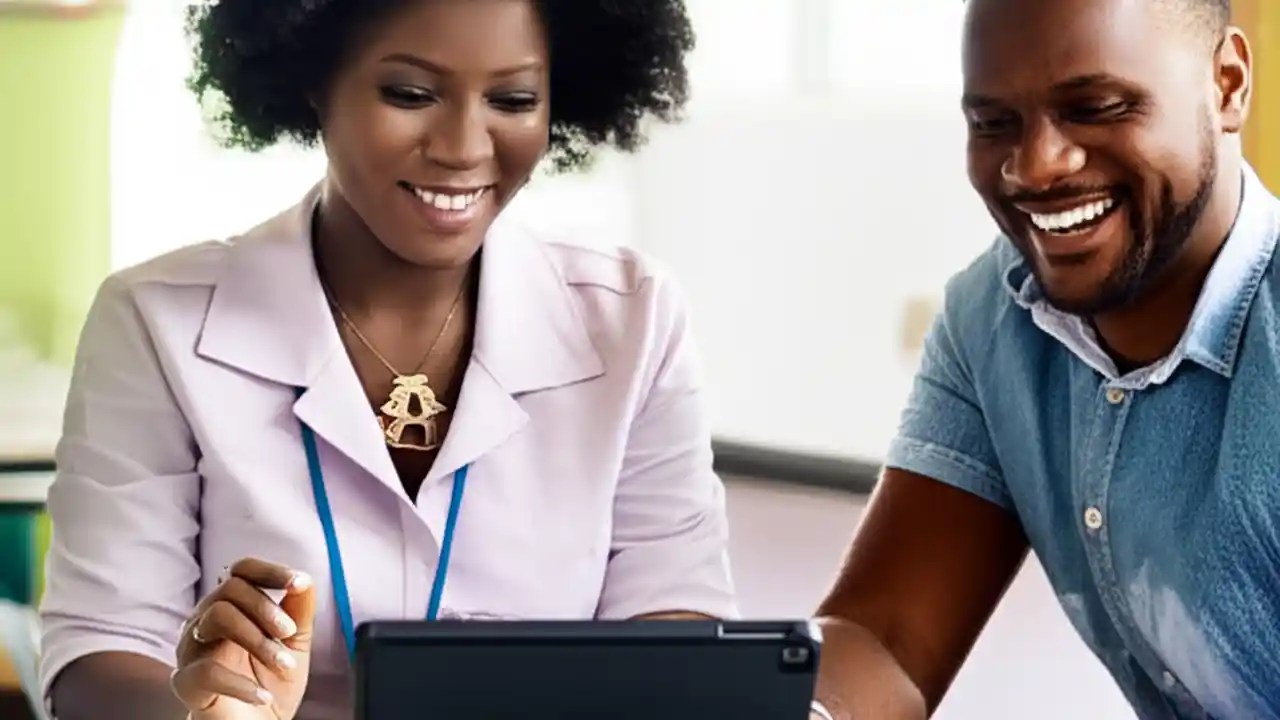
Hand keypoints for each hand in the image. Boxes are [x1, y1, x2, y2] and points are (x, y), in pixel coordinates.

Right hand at [170, 558, 316, 718]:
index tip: (298, 583)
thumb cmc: (269, 682)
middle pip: (229, 589)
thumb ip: (299, 611)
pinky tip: (263, 696)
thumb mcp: (294, 644)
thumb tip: (305, 580)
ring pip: (217, 617)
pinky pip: (207, 670)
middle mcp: (206, 622)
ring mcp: (192, 651)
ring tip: (284, 665)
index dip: (270, 571)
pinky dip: (241, 683)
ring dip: (258, 639)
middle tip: (288, 634)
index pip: (241, 571)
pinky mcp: (187, 682)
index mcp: (231, 607)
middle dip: (266, 608)